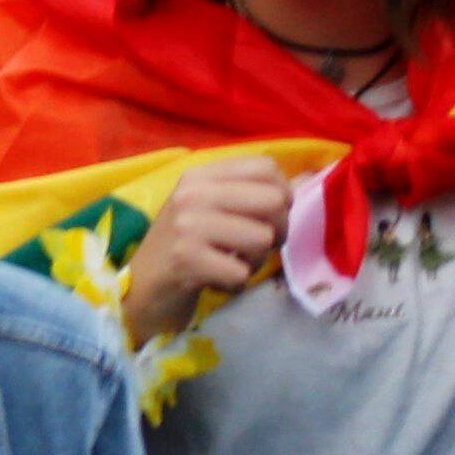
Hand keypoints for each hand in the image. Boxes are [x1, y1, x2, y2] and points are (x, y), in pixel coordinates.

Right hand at [117, 150, 291, 343]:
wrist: (143, 288)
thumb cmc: (187, 247)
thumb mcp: (215, 211)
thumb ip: (256, 194)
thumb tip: (311, 178)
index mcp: (200, 174)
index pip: (266, 167)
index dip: (281, 195)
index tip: (265, 218)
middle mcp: (192, 192)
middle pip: (274, 200)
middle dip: (276, 232)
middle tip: (251, 247)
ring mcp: (187, 224)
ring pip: (263, 238)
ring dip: (253, 261)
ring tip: (228, 263)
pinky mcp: (187, 259)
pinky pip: (242, 273)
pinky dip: (234, 285)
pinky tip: (215, 280)